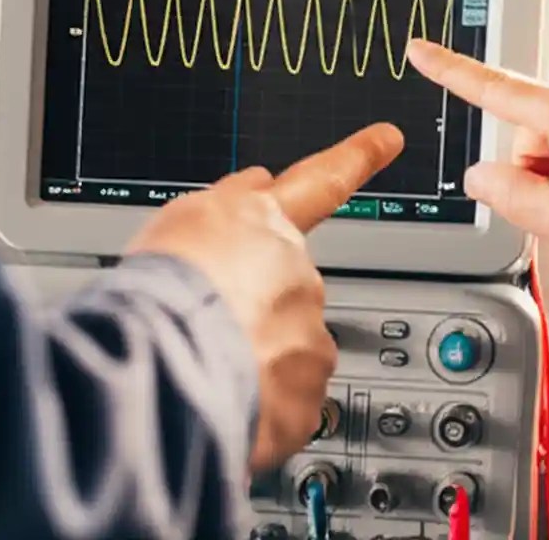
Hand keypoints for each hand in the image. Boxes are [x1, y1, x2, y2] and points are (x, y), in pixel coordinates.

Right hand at [126, 124, 403, 469]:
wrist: (163, 366)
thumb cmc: (160, 292)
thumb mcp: (180, 221)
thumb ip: (229, 203)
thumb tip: (260, 185)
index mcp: (262, 225)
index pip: (320, 182)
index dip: (356, 158)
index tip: (388, 140)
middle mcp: (298, 275)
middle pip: (286, 292)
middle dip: (253, 313)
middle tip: (206, 329)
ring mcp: (309, 335)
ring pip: (285, 352)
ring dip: (252, 363)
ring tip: (202, 370)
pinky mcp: (309, 394)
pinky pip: (284, 404)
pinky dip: (256, 409)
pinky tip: (221, 403)